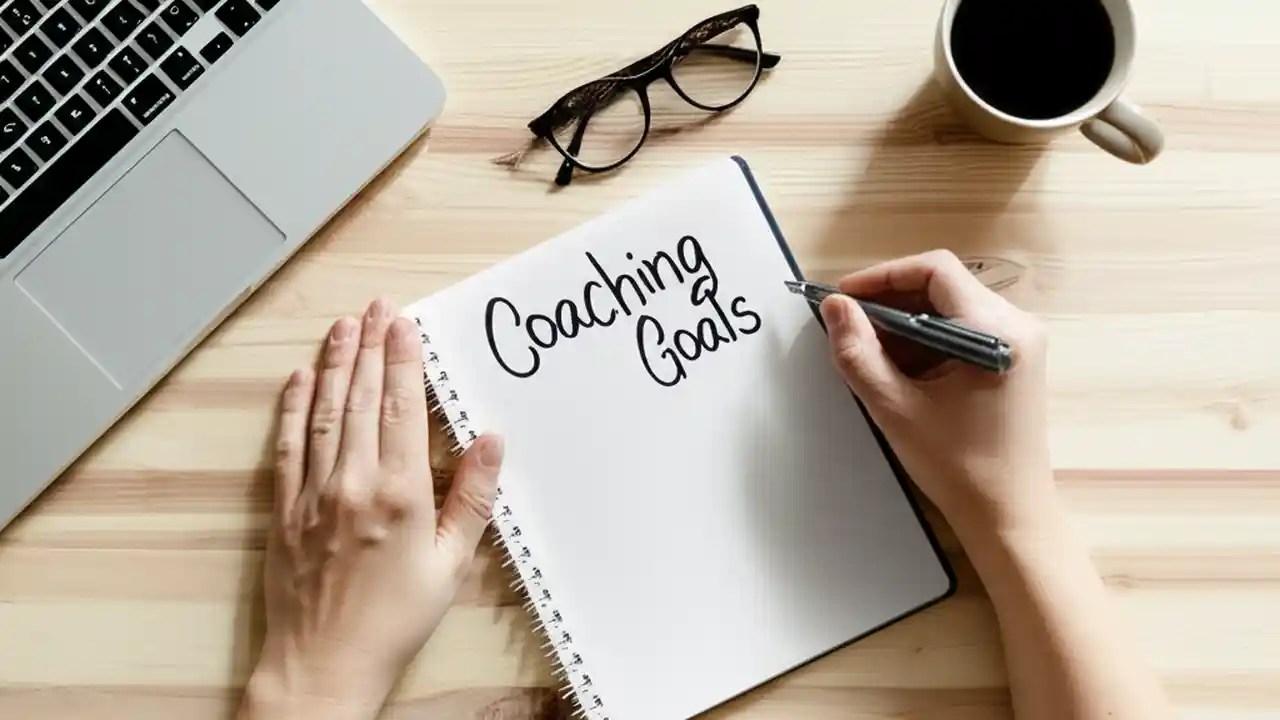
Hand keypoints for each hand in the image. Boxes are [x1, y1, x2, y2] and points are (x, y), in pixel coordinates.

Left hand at [240, 299, 504, 719]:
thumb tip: (490, 442)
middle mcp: (354, 483)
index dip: (404, 359)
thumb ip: (472, 499)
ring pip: (325, 413)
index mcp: (401, 494)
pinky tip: (301, 380)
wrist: (324, 665)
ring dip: (335, 365)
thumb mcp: (451, 564)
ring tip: (342, 327)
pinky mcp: (285, 510)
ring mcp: (314, 494)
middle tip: (376, 308)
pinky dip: (294, 409)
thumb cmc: (394, 621)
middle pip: (364, 399)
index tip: (404, 324)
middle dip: (371, 347)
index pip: (404, 408)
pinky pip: (288, 446)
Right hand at [819, 250, 1052, 539]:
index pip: (935, 270)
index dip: (884, 276)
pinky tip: (898, 368)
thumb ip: (859, 353)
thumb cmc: (960, 468)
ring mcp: (1018, 343)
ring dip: (905, 322)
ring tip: (869, 352)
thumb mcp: (896, 408)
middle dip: (890, 301)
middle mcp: (1016, 326)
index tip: (845, 297)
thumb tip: (835, 308)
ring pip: (949, 308)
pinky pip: (961, 330)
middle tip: (849, 325)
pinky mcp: (1011, 360)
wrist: (1008, 514)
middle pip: (943, 285)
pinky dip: (924, 340)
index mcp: (997, 331)